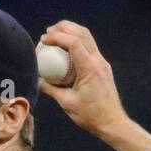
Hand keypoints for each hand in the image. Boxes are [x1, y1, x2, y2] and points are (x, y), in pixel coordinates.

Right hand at [38, 20, 126, 138]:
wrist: (112, 123)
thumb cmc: (91, 116)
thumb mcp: (67, 103)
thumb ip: (51, 89)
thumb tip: (38, 81)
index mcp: (89, 68)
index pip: (73, 42)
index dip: (57, 36)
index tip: (44, 39)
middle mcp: (98, 61)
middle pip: (81, 33)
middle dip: (64, 28)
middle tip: (48, 31)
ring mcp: (102, 62)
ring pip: (87, 37)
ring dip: (71, 32)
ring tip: (56, 35)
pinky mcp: (103, 67)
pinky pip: (89, 47)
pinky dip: (77, 42)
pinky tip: (67, 49)